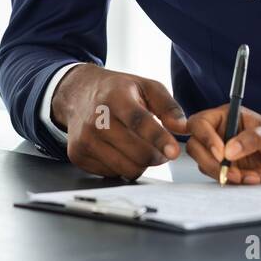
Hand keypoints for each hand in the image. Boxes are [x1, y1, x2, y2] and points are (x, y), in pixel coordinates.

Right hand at [51, 65, 187, 179]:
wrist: (77, 94)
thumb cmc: (116, 91)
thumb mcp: (146, 86)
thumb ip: (168, 106)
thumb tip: (182, 128)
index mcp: (115, 97)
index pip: (139, 121)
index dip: (158, 138)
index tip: (174, 151)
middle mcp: (96, 119)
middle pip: (136, 152)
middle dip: (157, 156)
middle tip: (162, 149)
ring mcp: (84, 139)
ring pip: (126, 168)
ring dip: (141, 164)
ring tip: (142, 148)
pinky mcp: (77, 155)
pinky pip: (112, 174)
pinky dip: (122, 166)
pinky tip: (120, 150)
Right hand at [185, 104, 260, 183]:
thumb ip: (251, 139)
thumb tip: (229, 150)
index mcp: (226, 116)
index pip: (200, 123)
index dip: (205, 138)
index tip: (221, 154)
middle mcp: (220, 132)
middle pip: (196, 146)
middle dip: (213, 163)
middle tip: (232, 172)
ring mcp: (221, 152)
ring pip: (206, 164)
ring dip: (227, 174)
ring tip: (252, 175)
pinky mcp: (226, 168)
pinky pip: (219, 176)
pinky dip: (235, 181)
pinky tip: (255, 177)